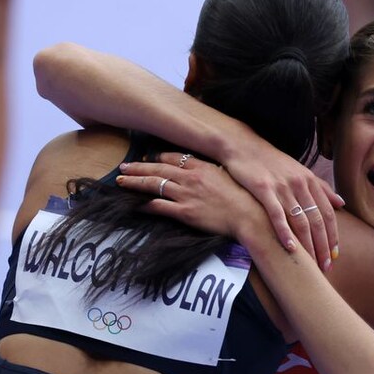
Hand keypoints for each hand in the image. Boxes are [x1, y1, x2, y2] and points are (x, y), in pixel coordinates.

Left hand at [117, 153, 321, 259]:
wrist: (252, 216)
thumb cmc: (246, 198)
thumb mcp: (232, 177)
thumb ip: (217, 172)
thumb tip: (213, 171)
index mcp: (203, 166)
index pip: (175, 157)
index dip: (159, 156)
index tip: (149, 156)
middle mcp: (191, 177)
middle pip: (158, 168)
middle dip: (138, 166)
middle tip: (123, 166)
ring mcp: (187, 194)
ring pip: (154, 184)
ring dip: (135, 182)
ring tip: (121, 181)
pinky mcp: (185, 212)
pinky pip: (159, 206)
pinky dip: (145, 205)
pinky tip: (135, 205)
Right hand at [223, 138, 343, 266]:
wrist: (243, 147)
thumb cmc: (271, 162)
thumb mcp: (300, 171)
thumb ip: (321, 188)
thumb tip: (341, 203)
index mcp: (310, 181)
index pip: (327, 213)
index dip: (333, 236)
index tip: (334, 255)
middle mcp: (300, 184)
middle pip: (317, 221)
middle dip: (323, 246)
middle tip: (325, 267)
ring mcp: (282, 187)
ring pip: (300, 221)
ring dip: (307, 245)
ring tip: (310, 263)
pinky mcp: (264, 190)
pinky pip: (277, 215)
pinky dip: (284, 233)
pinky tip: (289, 248)